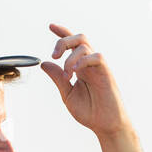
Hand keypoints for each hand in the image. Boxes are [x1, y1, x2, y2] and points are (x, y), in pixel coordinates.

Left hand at [40, 22, 131, 136]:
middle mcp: (89, 64)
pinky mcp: (107, 73)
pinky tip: (75, 72)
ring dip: (70, 57)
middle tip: (54, 55)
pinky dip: (83, 60)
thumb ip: (57, 78)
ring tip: (67, 74)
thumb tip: (44, 63)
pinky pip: (97, 56)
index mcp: (80, 68)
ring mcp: (98, 67)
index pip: (72, 45)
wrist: (106, 126)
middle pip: (78, 38)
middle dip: (63, 41)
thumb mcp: (67, 94)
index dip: (62, 32)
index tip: (50, 26)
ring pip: (85, 45)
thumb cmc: (90, 112)